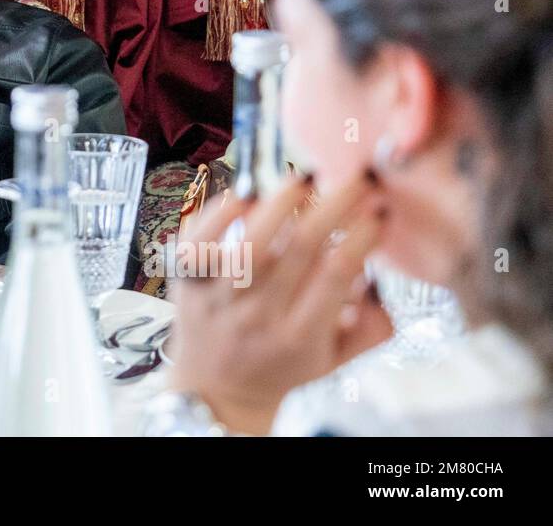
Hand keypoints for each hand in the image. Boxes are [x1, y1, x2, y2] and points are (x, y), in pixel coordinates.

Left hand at [168, 172, 392, 434]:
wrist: (216, 391)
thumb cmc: (282, 364)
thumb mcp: (335, 359)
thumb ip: (371, 326)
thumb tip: (382, 277)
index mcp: (300, 336)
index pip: (336, 274)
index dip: (361, 237)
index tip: (379, 209)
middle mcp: (258, 316)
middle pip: (299, 249)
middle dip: (335, 205)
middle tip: (358, 176)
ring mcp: (217, 297)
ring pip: (250, 242)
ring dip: (281, 202)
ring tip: (305, 178)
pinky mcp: (186, 281)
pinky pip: (199, 241)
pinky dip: (219, 213)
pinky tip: (245, 191)